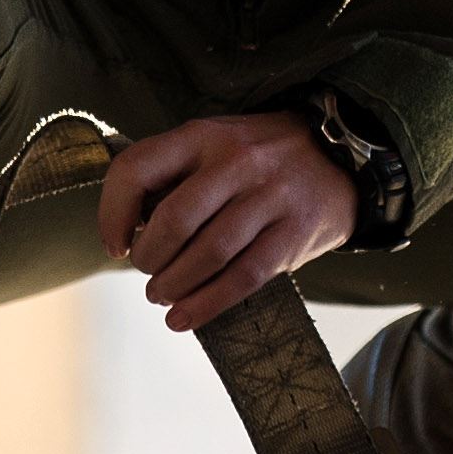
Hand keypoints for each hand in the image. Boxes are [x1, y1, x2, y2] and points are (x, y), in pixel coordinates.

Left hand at [96, 111, 356, 333]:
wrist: (340, 157)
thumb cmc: (260, 158)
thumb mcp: (216, 142)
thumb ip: (175, 173)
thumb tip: (127, 231)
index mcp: (205, 135)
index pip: (137, 169)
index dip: (112, 213)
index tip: (114, 244)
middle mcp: (237, 161)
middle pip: (173, 220)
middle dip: (148, 257)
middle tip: (146, 271)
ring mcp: (271, 197)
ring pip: (208, 254)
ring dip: (173, 286)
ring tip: (162, 294)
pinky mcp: (294, 233)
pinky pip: (243, 277)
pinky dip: (206, 305)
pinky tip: (184, 318)